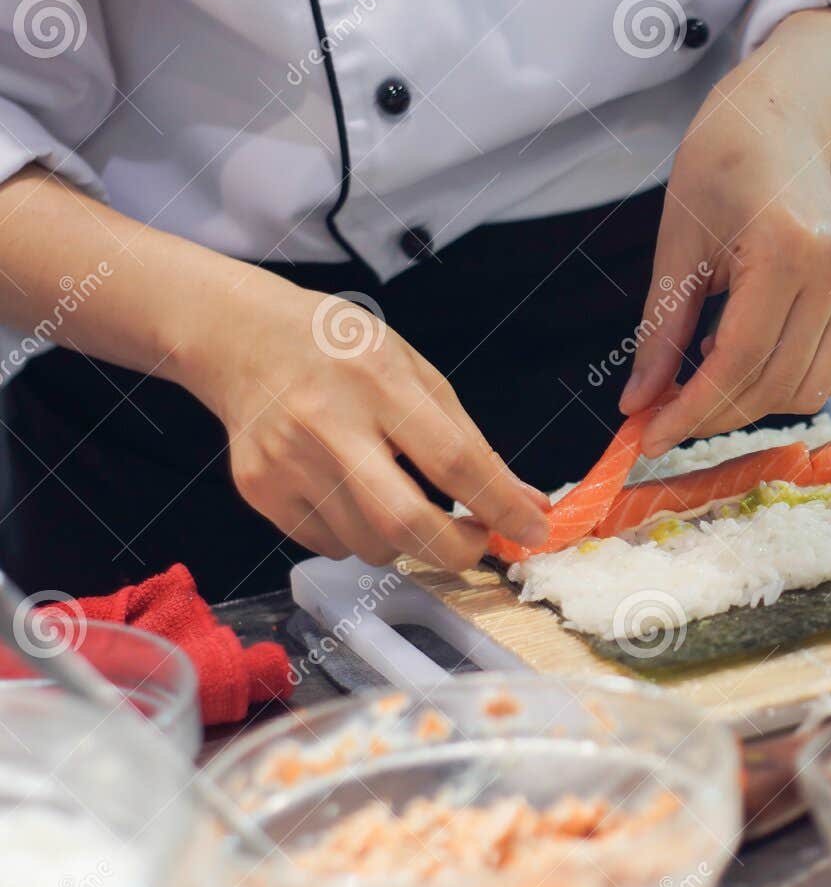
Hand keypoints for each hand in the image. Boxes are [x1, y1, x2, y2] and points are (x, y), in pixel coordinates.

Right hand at [180, 283, 548, 569]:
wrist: (241, 336)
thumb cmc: (343, 351)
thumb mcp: (416, 373)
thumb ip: (471, 442)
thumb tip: (527, 504)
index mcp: (379, 383)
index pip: (454, 461)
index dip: (501, 506)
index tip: (534, 532)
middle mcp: (328, 424)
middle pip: (404, 522)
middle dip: (456, 551)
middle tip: (475, 543)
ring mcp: (287, 461)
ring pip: (369, 545)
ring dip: (405, 542)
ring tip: (401, 499)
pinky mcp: (258, 489)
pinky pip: (330, 546)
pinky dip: (359, 538)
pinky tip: (353, 497)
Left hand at [620, 9, 830, 456]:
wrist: (779, 121)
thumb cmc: (718, 167)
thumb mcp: (676, 244)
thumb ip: (659, 330)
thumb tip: (636, 405)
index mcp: (787, 248)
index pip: (738, 359)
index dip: (690, 409)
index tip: (646, 438)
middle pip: (772, 383)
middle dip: (712, 415)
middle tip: (657, 421)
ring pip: (805, 390)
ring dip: (746, 405)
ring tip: (697, 379)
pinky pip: (821, 372)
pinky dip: (775, 386)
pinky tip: (734, 360)